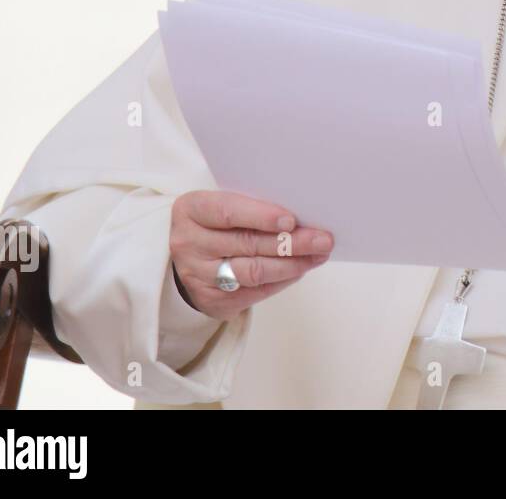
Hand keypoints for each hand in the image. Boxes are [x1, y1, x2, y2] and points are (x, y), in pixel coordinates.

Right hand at [170, 190, 333, 320]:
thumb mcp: (221, 204)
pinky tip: (301, 269)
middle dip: (291, 242)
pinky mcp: (212, 300)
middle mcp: (190, 243)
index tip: (291, 219)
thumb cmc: (214, 223)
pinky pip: (255, 291)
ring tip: (319, 255)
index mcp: (191, 210)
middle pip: (247, 244)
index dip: (260, 216)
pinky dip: (283, 280)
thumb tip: (301, 215)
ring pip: (253, 271)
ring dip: (293, 264)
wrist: (182, 258)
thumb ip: (251, 205)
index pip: (227, 212)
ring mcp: (199, 275)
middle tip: (323, 239)